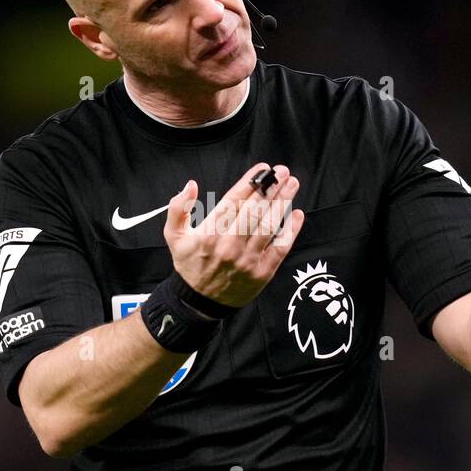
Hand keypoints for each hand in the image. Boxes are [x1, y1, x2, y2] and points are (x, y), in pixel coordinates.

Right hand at [164, 162, 304, 307]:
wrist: (199, 302)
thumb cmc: (190, 264)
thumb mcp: (174, 236)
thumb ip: (178, 208)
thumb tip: (190, 185)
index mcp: (209, 233)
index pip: (234, 201)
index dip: (250, 182)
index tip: (262, 168)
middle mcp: (230, 245)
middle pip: (255, 210)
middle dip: (271, 188)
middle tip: (282, 172)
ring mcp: (248, 260)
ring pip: (269, 226)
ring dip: (282, 203)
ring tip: (292, 185)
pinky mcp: (262, 272)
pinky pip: (280, 248)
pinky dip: (290, 231)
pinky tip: (296, 214)